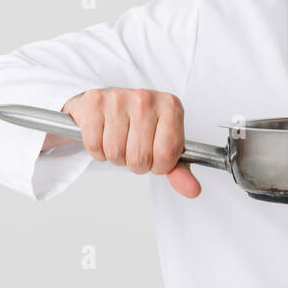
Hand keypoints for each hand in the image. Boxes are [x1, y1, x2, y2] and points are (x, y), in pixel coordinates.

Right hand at [60, 88, 201, 196]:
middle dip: (136, 163)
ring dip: (116, 157)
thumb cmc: (142, 124)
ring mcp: (119, 98)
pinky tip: (105, 135)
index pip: (167, 153)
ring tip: (120, 141)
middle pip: (139, 157)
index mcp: (170, 106)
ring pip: (116, 153)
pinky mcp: (95, 102)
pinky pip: (95, 145)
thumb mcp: (165, 144)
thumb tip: (193, 190)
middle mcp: (146, 98)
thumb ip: (179, 169)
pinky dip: (98, 150)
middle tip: (134, 148)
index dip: (159, 165)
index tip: (156, 157)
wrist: (109, 102)